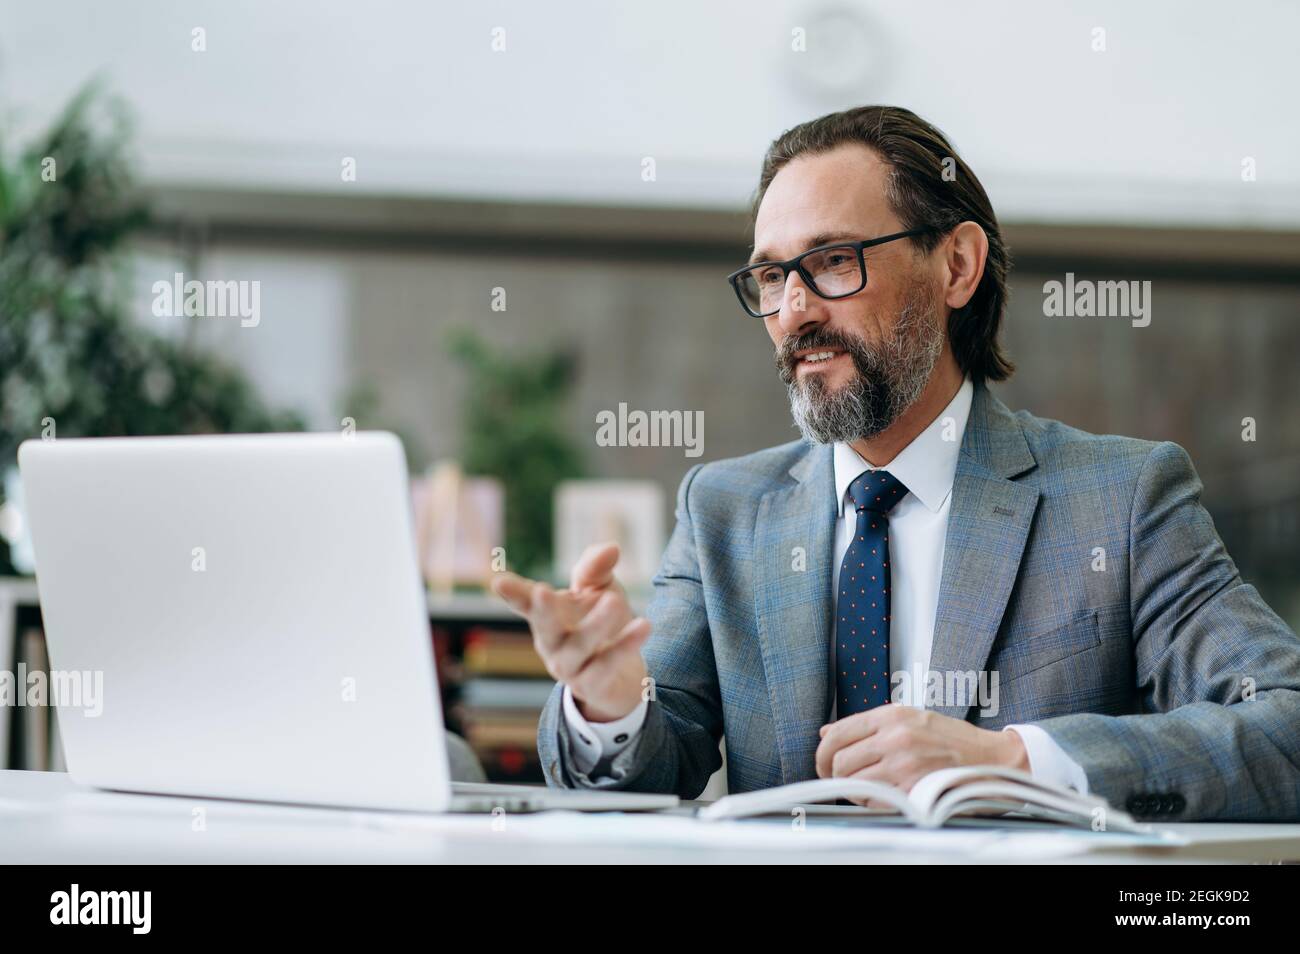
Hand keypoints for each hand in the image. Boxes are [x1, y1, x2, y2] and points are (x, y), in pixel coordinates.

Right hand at [490, 542, 650, 722]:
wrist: (623, 678)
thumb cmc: (603, 623)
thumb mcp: (601, 589)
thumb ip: (598, 568)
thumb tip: (611, 549)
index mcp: (546, 615)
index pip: (526, 602)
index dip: (513, 592)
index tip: (498, 581)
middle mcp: (551, 642)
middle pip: (544, 627)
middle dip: (542, 610)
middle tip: (541, 591)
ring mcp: (569, 667)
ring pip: (578, 646)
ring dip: (596, 625)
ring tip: (616, 601)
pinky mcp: (592, 685)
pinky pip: (607, 665)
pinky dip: (625, 645)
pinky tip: (644, 625)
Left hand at [815, 705, 1028, 806]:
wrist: (996, 760)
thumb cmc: (953, 741)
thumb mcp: (910, 719)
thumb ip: (868, 726)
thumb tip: (826, 733)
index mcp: (892, 716)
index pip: (838, 732)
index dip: (823, 753)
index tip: (823, 764)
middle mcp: (895, 737)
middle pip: (839, 761)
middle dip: (835, 776)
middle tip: (844, 783)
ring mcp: (904, 765)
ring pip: (853, 783)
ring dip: (854, 792)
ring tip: (868, 790)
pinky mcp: (914, 790)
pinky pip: (874, 801)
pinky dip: (873, 804)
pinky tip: (886, 799)